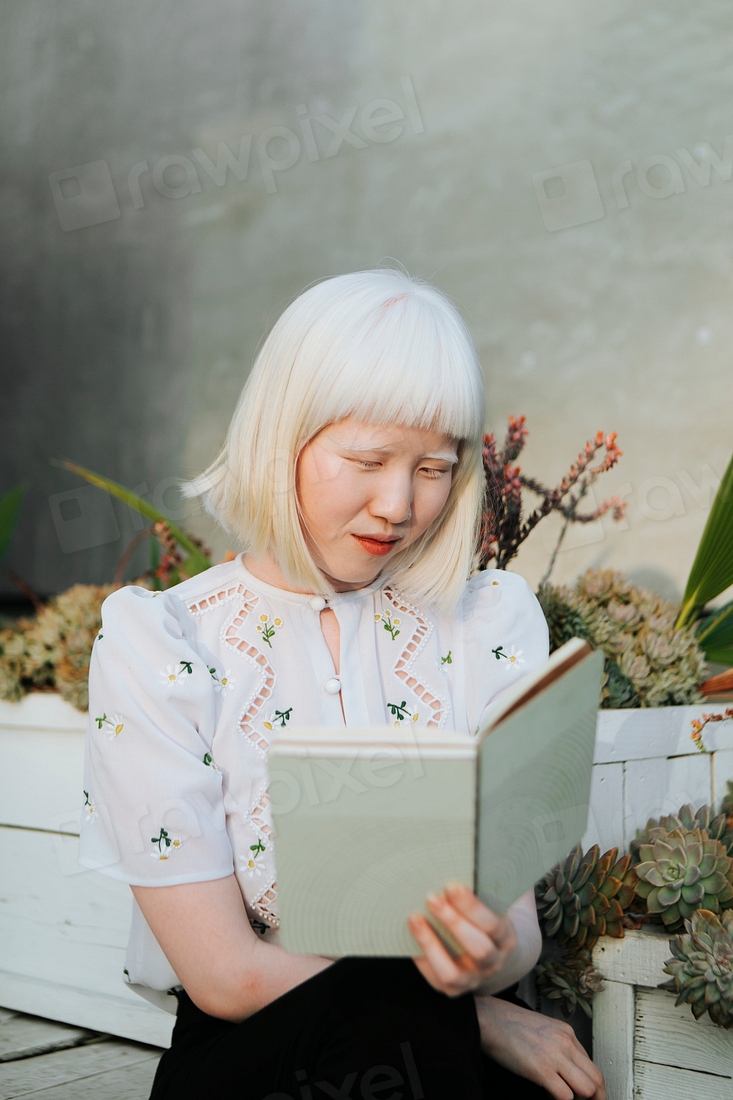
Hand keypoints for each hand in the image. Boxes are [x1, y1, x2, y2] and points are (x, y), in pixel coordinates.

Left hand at [407, 881, 516, 996]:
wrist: (494, 953)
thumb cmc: (487, 915)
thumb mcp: (494, 900)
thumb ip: (490, 881)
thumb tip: (480, 845)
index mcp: (506, 938)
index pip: (493, 924)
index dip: (472, 907)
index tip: (451, 885)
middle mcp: (493, 962)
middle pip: (478, 949)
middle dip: (453, 922)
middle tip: (431, 897)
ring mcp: (472, 979)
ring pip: (452, 972)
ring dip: (431, 944)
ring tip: (414, 918)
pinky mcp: (453, 989)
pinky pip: (435, 978)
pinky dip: (421, 958)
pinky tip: (410, 935)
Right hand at [475, 994, 605, 1099]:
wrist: (488, 1019)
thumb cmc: (508, 1024)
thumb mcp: (542, 1028)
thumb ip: (558, 1045)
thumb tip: (568, 1070)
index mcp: (567, 1032)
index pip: (592, 1066)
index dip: (592, 1087)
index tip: (588, 1098)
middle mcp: (565, 1042)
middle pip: (596, 1080)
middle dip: (595, 1099)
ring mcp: (555, 1056)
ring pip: (587, 1090)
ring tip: (564, 1098)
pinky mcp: (541, 1069)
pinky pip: (565, 1097)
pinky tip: (548, 1096)